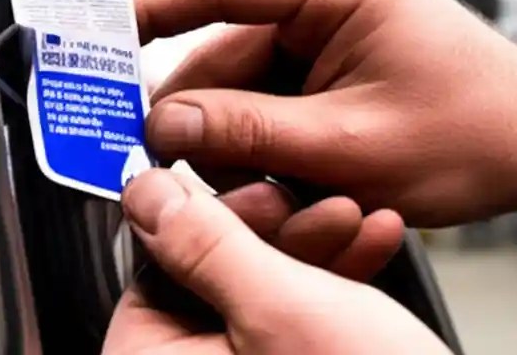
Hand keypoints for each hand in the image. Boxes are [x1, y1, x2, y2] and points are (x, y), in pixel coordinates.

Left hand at [104, 169, 447, 353]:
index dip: (210, 221)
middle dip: (280, 232)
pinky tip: (371, 247)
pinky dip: (333, 285)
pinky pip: (294, 325)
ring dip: (316, 248)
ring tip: (359, 219)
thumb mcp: (278, 307)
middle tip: (322, 206)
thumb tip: (145, 193)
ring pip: (260, 296)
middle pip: (211, 279)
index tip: (256, 190)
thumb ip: (204, 244)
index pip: (152, 272)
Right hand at [137, 0, 516, 226]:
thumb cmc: (479, 132)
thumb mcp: (348, 145)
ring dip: (241, 136)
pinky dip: (268, 139)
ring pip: (245, 82)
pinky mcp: (337, 61)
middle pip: (225, 48)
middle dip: (204, 112)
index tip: (98, 37)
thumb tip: (163, 123)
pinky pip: (275, 96)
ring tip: (275, 185)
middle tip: (179, 164)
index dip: (151, 10)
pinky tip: (290, 175)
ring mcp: (334, 28)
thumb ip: (245, 130)